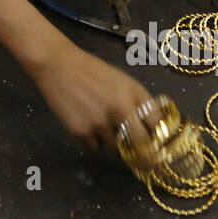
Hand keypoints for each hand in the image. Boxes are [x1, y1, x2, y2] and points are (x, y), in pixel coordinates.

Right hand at [28, 38, 154, 152]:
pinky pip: (95, 148)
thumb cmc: (94, 72)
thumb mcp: (124, 81)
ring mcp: (98, 124)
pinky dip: (94, 142)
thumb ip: (143, 102)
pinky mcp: (80, 132)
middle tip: (139, 152)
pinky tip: (88, 126)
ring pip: (115, 150)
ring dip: (114, 144)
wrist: (58, 66)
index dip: (160, 136)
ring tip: (104, 129)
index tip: (159, 143)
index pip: (156, 126)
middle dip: (142, 151)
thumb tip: (158, 126)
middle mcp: (118, 112)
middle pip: (140, 145)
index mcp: (131, 97)